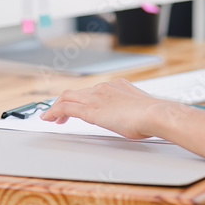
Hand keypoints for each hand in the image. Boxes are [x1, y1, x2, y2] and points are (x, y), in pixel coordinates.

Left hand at [40, 78, 169, 139]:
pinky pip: (65, 107)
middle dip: (64, 102)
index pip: (92, 90)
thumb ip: (133, 111)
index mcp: (117, 85)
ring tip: (50, 118)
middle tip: (57, 114)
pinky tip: (48, 119)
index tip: (77, 106)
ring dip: (56, 107)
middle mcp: (104, 87)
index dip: (81, 98)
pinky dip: (54, 112)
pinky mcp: (90, 109)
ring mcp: (96, 97)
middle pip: (76, 92)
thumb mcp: (141, 110)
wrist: (155, 113)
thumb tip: (135, 120)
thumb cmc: (154, 115)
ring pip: (67, 97)